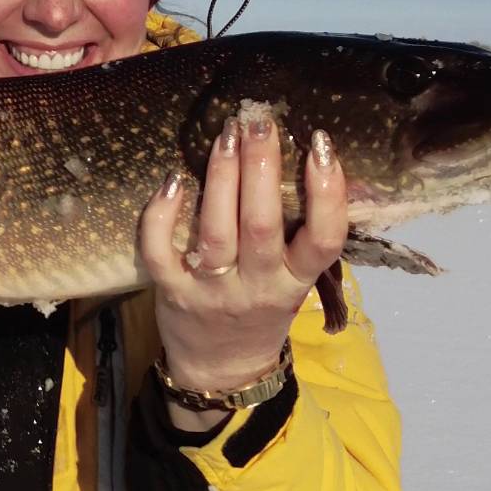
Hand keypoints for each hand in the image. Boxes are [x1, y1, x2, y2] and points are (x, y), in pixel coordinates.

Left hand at [138, 106, 347, 427]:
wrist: (221, 368)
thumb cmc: (262, 307)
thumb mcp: (296, 280)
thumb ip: (305, 234)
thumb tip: (321, 160)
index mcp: (296, 280)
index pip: (324, 239)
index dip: (328, 193)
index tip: (321, 145)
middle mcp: (258, 285)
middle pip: (262, 225)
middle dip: (261, 168)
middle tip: (260, 122)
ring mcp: (212, 290)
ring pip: (215, 231)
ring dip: (220, 178)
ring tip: (226, 136)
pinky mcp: (172, 292)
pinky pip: (162, 252)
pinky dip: (162, 216)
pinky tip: (172, 181)